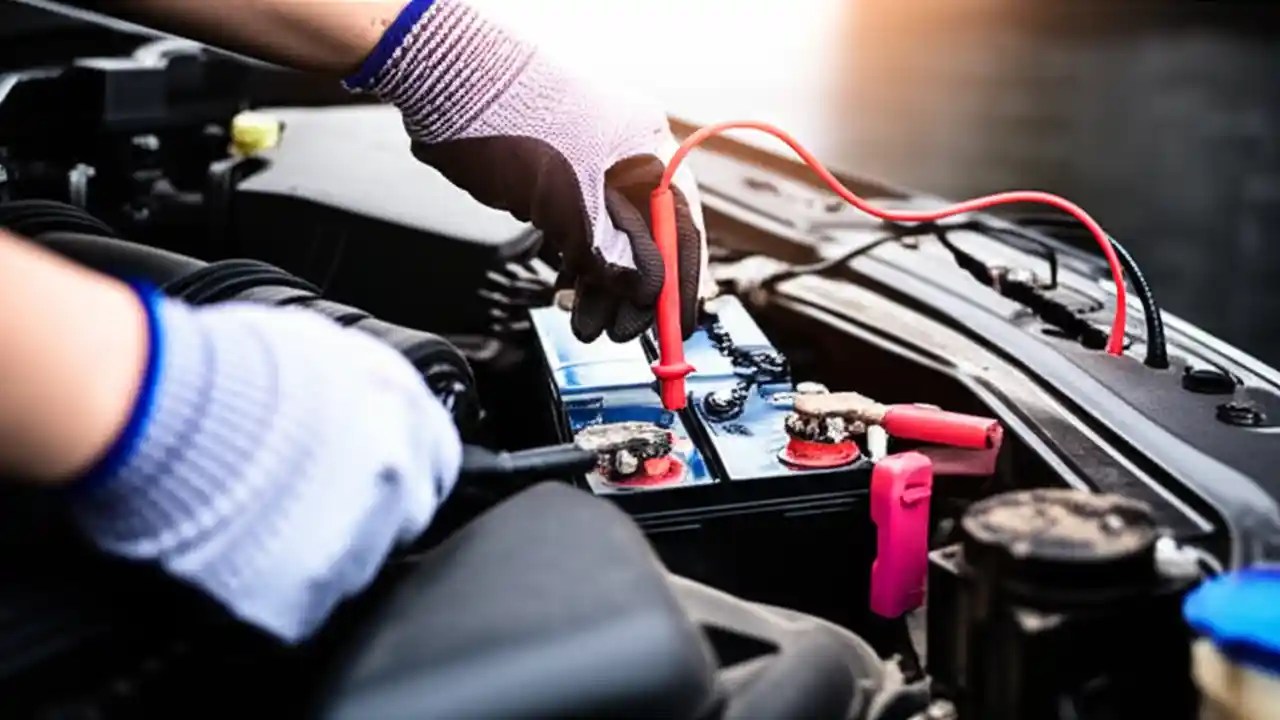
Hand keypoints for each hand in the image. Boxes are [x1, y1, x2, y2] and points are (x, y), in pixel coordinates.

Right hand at [73, 295, 460, 641]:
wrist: (161, 406)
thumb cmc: (227, 363)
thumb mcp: (324, 347)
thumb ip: (366, 384)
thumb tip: (373, 396)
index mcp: (409, 419)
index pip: (437, 463)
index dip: (402, 469)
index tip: (373, 474)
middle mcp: (396, 483)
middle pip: (401, 519)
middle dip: (364, 512)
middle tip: (306, 498)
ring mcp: (353, 541)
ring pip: (354, 565)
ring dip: (318, 551)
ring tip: (259, 521)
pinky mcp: (302, 593)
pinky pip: (300, 605)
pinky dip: (271, 590)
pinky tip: (238, 553)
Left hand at [355, 0, 706, 342]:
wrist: (446, 85)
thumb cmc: (513, 121)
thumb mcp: (570, 201)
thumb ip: (609, 253)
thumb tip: (641, 294)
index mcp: (648, 150)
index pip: (681, 227)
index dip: (681, 282)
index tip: (676, 326)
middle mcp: (627, 161)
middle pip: (648, 242)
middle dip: (633, 294)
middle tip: (621, 334)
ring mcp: (591, 173)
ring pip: (610, 245)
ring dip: (600, 290)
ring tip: (585, 325)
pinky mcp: (558, 186)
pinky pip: (581, 239)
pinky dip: (577, 270)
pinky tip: (568, 296)